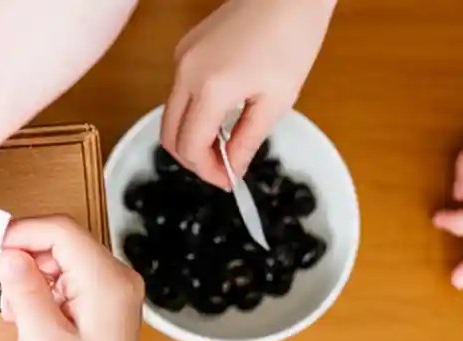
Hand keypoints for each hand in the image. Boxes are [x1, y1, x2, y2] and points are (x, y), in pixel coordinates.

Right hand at [0, 216, 144, 340]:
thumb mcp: (40, 338)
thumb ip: (24, 289)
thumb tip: (8, 253)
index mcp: (108, 282)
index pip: (61, 231)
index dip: (22, 233)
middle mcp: (118, 280)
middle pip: (63, 242)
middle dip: (25, 259)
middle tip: (2, 291)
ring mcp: (114, 293)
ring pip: (62, 261)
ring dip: (32, 279)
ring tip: (17, 314)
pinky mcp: (104, 307)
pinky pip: (68, 281)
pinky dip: (43, 292)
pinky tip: (30, 320)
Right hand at [162, 0, 335, 187]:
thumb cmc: (293, 37)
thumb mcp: (276, 100)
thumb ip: (247, 140)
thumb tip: (232, 170)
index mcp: (210, 89)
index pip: (190, 147)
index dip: (207, 171)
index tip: (229, 181)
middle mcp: (185, 74)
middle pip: (170, 135)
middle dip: (193, 159)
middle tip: (222, 168)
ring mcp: (181, 59)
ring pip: (171, 115)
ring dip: (193, 135)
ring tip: (226, 141)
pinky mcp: (185, 49)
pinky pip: (179, 92)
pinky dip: (194, 111)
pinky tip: (223, 111)